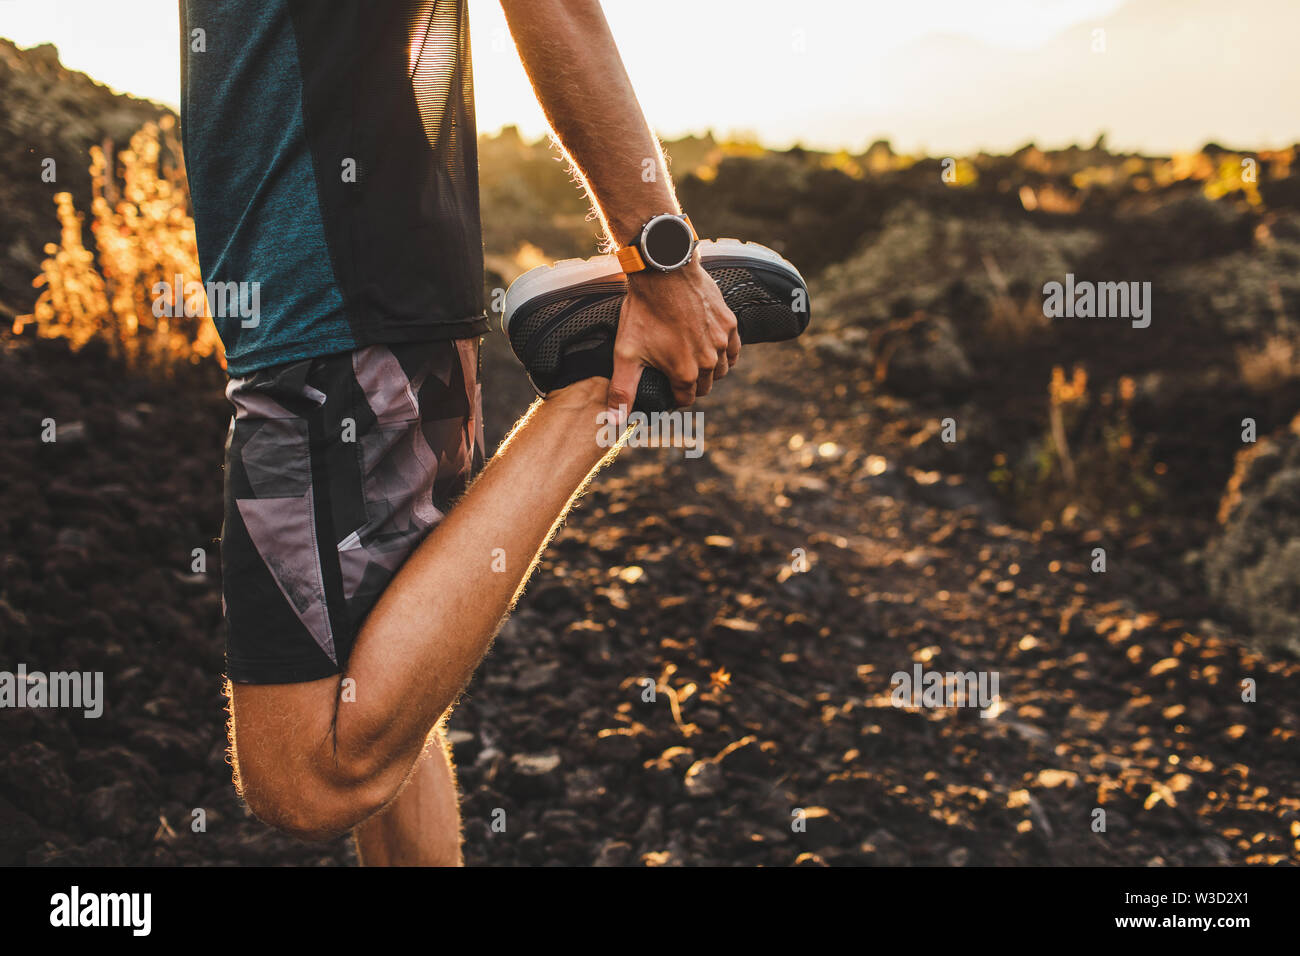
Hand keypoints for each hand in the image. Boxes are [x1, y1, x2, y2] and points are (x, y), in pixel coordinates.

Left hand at [607, 260, 740, 411]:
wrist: (662, 273)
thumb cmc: (643, 312)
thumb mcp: (625, 354)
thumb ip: (622, 391)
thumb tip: (615, 421)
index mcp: (685, 373)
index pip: (685, 399)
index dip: (674, 396)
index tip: (665, 387)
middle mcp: (709, 361)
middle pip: (705, 386)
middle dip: (691, 383)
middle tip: (675, 370)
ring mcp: (722, 341)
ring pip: (721, 369)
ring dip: (709, 370)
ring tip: (692, 359)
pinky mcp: (729, 323)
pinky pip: (734, 348)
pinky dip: (725, 353)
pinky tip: (712, 347)